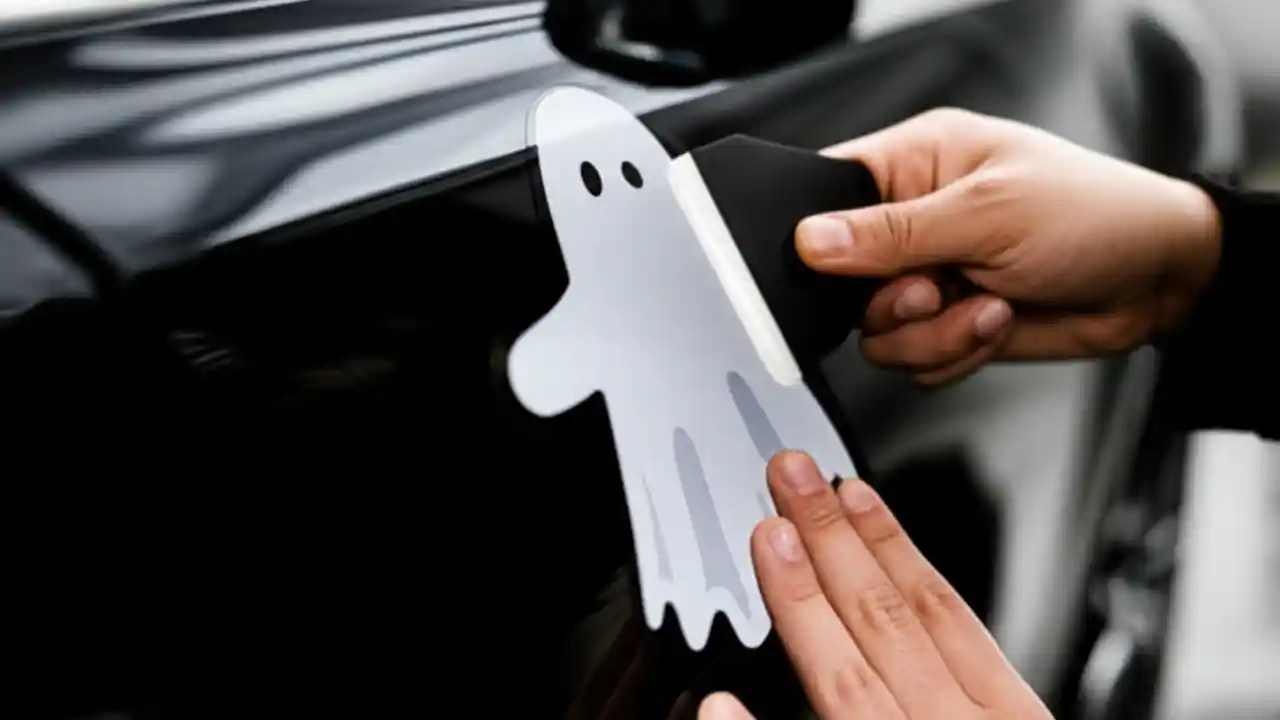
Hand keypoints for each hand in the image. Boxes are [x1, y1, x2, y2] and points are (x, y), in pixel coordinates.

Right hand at [698, 451, 1050, 719]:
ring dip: (884, 544)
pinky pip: (975, 635)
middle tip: (792, 472)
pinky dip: (935, 581)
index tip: (764, 535)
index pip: (839, 674)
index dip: (798, 599)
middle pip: (883, 622)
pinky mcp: (1026, 717)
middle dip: (830, 538)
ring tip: (844, 487)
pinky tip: (905, 551)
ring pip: (932, 615)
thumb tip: (720, 712)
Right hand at [796, 108, 1221, 385]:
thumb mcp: (986, 214)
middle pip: (843, 283)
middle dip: (894, 300)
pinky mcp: (948, 324)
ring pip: (877, 333)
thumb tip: (811, 240)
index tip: (843, 267)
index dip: (820, 236)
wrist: (1159, 281)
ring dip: (932, 335)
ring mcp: (930, 277)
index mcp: (916, 164)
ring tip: (987, 307)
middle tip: (937, 287)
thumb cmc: (1094, 217)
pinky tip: (996, 322)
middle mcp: (914, 221)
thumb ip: (893, 233)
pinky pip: (913, 362)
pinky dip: (952, 355)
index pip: (829, 193)